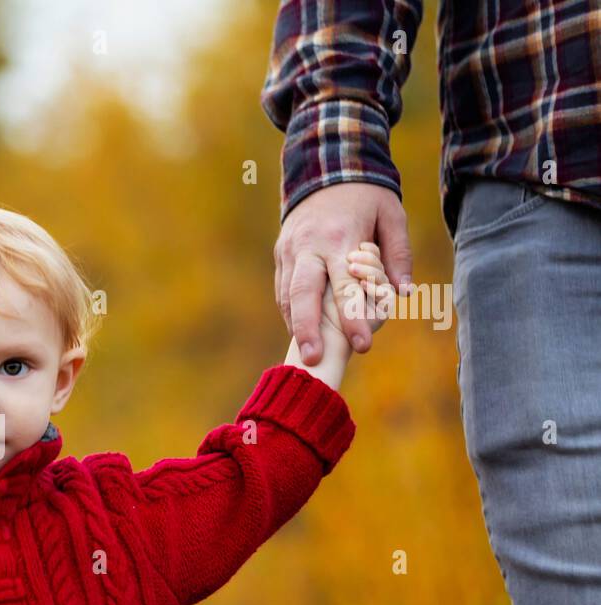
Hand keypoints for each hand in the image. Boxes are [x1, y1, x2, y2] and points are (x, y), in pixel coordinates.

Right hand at [274, 182, 411, 364]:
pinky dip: (291, 312)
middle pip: (303, 294)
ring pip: (287, 294)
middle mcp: (310, 246)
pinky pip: (283, 288)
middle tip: (312, 359)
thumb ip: (398, 255)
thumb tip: (402, 294)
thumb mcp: (392, 216)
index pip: (347, 286)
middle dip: (307, 329)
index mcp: (341, 237)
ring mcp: (290, 250)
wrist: (325, 165)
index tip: (363, 346)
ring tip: (304, 355)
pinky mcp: (281, 252)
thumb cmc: (366, 195)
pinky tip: (300, 332)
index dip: (353, 318)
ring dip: (295, 326)